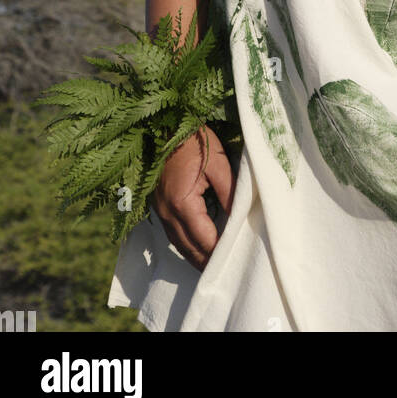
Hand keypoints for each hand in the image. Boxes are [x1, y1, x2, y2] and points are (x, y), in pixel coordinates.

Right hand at [151, 126, 235, 271]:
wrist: (165, 125)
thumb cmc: (194, 140)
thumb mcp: (218, 163)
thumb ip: (229, 192)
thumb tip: (238, 218)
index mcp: (182, 203)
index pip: (204, 239)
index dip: (219, 252)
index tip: (234, 260)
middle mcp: (167, 212)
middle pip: (188, 248)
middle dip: (206, 261)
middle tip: (224, 273)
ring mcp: (159, 210)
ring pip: (178, 243)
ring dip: (194, 256)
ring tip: (211, 266)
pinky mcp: (158, 205)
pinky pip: (172, 233)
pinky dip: (185, 243)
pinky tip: (196, 246)